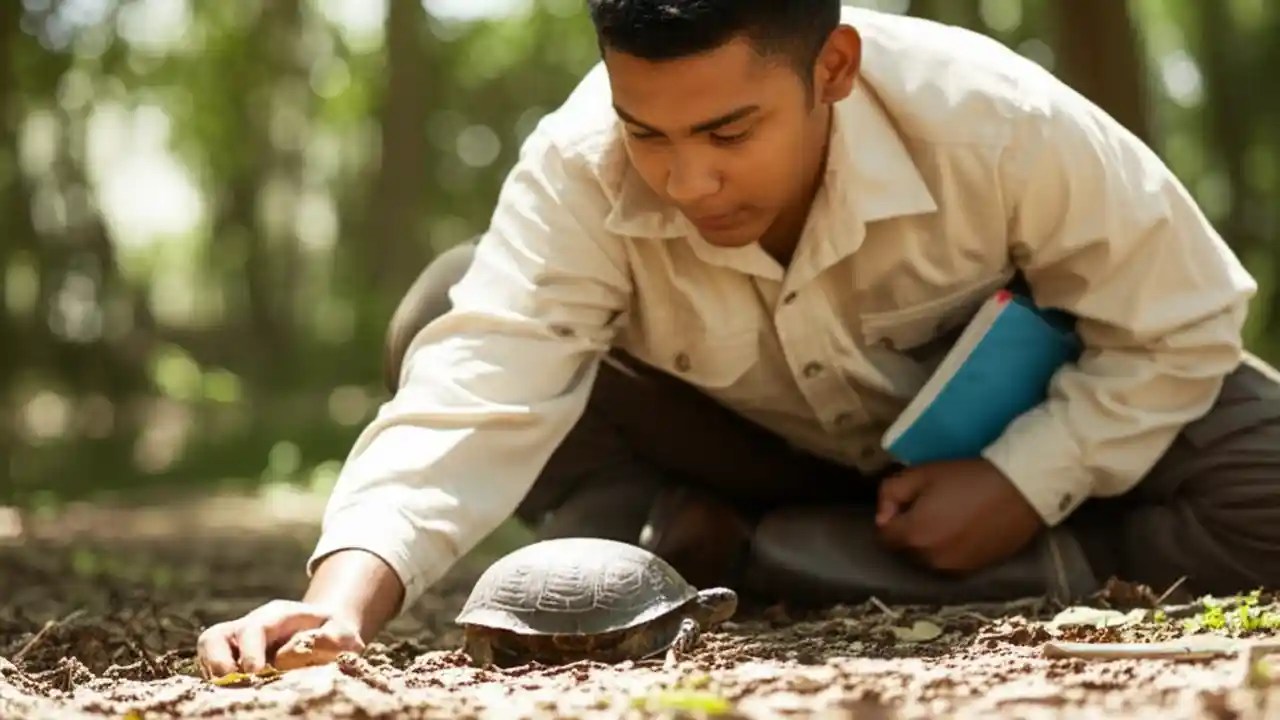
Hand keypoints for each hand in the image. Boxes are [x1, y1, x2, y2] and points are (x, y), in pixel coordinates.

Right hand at [196, 600, 364, 677]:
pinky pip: (209, 666)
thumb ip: (331, 638)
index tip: (255, 673)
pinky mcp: (230, 658)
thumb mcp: (344, 633)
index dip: (250, 651)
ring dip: (212, 671)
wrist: (326, 632)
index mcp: (277, 615)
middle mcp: (250, 625)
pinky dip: (215, 681)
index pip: (254, 628)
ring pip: (207, 647)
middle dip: (220, 662)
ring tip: (229, 693)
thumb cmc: (334, 634)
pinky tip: (234, 695)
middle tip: (237, 685)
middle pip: (216, 635)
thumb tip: (294, 653)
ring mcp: (236, 642)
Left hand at [874, 459, 1044, 572]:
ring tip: (948, 518)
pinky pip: (950, 563)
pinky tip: (964, 530)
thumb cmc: (967, 477)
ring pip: (927, 559)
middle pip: (905, 550)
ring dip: (929, 543)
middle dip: (909, 532)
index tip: (906, 503)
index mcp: (914, 535)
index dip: (890, 519)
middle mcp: (931, 560)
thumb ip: (891, 493)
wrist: (1020, 489)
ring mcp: (955, 568)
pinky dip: (949, 550)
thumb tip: (882, 517)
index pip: (884, 537)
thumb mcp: (921, 474)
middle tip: (928, 507)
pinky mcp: (975, 570)